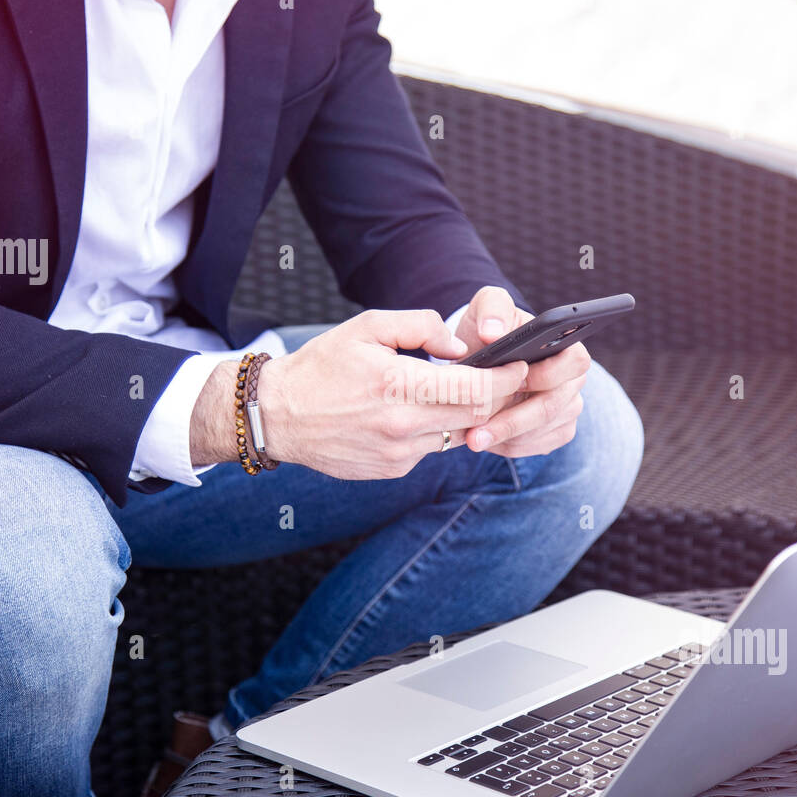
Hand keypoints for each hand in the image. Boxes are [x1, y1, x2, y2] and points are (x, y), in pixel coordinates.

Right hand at [220, 309, 527, 478]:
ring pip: (458, 435)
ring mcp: (398, 454)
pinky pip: (431, 449)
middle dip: (500, 397)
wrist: (276, 416)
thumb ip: (419, 327)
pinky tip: (422, 413)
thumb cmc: (321, 366)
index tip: (520, 365)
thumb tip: (459, 345)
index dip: (508, 378)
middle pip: (477, 416)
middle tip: (509, 378)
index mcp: (398, 386)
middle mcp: (402, 426)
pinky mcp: (392, 470)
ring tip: (465, 392)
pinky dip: (437, 430)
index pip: (476, 390)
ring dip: (469, 416)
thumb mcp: (366, 328)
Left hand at [454, 286, 589, 457]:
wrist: (483, 358)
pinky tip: (485, 441)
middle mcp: (573, 381)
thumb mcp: (487, 307)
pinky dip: (508, 445)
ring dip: (505, 437)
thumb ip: (492, 309)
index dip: (546, 375)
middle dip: (513, 420)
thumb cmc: (490, 329)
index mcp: (568, 347)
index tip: (514, 382)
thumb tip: (492, 332)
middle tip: (476, 431)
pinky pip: (534, 446)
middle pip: (552, 406)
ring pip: (540, 431)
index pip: (574, 363)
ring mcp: (567, 409)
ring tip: (472, 439)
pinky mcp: (555, 432)